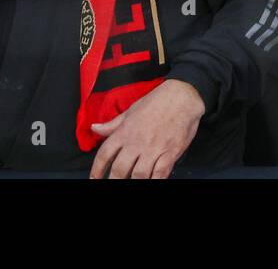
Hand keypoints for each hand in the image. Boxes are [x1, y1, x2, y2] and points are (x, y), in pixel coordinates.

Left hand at [89, 79, 204, 178]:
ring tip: (132, 182)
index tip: (94, 178)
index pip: (104, 155)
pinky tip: (151, 180)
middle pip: (119, 170)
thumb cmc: (157, 101)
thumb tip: (94, 127)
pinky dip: (154, 180)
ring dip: (134, 182)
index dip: (97, 170)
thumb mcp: (131, 110)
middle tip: (114, 182)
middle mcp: (137, 142)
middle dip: (114, 180)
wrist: (183, 96)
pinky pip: (160, 174)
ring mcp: (154, 149)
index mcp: (125, 131)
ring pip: (139, 175)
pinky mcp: (170, 153)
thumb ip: (112, 123)